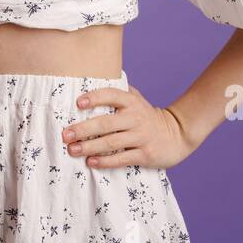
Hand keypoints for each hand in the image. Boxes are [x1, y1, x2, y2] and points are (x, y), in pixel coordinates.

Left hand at [61, 85, 194, 170]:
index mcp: (132, 102)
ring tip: (73, 150)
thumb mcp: (137, 100)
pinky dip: (105, 161)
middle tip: (65, 135)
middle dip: (83, 129)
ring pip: (111, 142)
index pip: (111, 95)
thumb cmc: (147, 116)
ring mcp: (141, 136)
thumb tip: (91, 80)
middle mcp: (136, 117)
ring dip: (90, 147)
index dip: (95, 98)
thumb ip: (118, 93)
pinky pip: (122, 158)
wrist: (177, 134)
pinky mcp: (145, 154)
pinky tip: (91, 162)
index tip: (78, 103)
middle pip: (106, 123)